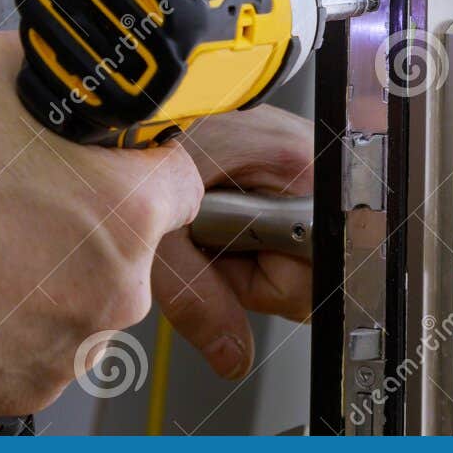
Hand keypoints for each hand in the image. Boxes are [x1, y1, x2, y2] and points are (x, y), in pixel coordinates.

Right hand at [0, 31, 202, 416]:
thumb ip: (64, 77)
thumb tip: (81, 72)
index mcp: (132, 207)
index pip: (182, 186)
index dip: (145, 173)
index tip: (117, 173)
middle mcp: (120, 284)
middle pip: (135, 251)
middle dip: (96, 231)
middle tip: (34, 211)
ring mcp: (77, 342)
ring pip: (90, 304)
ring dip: (58, 284)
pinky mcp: (33, 386)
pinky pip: (46, 350)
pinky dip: (18, 330)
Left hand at [151, 106, 314, 380]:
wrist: (130, 96)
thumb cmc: (140, 144)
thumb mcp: (160, 239)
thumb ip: (200, 302)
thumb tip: (233, 356)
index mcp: (299, 173)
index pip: (322, 269)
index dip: (268, 285)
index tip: (225, 265)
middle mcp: (314, 154)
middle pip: (318, 254)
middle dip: (262, 264)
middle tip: (211, 236)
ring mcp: (306, 146)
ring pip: (307, 234)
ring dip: (259, 241)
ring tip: (213, 212)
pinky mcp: (292, 146)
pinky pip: (294, 207)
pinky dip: (259, 217)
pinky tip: (225, 197)